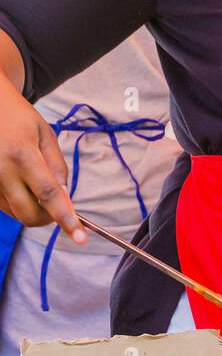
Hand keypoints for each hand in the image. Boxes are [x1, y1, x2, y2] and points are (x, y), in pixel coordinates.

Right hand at [0, 77, 85, 241]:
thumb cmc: (17, 117)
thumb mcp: (45, 134)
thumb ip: (57, 166)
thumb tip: (64, 197)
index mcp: (22, 154)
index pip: (48, 194)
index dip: (66, 219)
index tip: (80, 237)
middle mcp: (1, 170)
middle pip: (28, 214)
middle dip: (47, 219)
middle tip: (57, 208)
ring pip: (14, 213)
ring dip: (31, 208)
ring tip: (32, 181)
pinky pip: (3, 206)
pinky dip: (16, 202)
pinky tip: (17, 181)